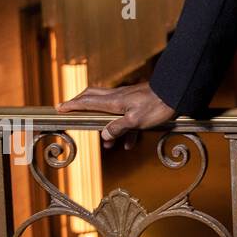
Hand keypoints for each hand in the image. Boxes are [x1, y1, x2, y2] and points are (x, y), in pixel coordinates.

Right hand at [55, 80, 177, 150]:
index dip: (72, 105)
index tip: (58, 108)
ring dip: (107, 126)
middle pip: (93, 98)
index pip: (87, 102)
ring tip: (107, 144)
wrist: (177, 93)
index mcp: (114, 101)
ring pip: (111, 111)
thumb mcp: (136, 121)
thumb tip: (103, 135)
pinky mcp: (139, 102)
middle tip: (71, 111)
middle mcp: (118, 97)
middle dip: (81, 105)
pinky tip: (130, 143)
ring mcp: (129, 99)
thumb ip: (118, 128)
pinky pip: (127, 116)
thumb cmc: (157, 106)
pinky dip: (126, 129)